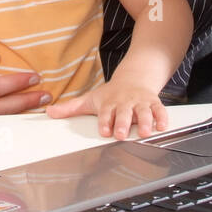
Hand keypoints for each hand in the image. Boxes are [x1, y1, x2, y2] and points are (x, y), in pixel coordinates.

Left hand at [45, 77, 169, 139]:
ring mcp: (139, 103)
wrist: (134, 78)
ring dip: (144, 122)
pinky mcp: (153, 103)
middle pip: (124, 113)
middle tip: (121, 134)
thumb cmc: (111, 94)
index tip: (104, 130)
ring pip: (143, 112)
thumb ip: (71, 108)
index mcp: (109, 103)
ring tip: (145, 132)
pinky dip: (161, 118)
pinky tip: (162, 126)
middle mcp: (125, 103)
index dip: (105, 121)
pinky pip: (159, 110)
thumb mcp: (90, 99)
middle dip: (123, 123)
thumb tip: (49, 112)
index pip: (106, 112)